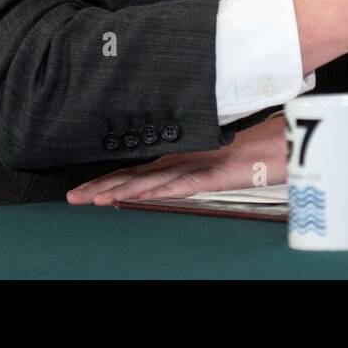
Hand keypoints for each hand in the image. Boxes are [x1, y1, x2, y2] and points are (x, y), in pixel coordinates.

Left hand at [66, 114, 286, 205]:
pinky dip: (158, 190)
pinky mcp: (209, 175)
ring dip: (121, 190)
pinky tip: (139, 196)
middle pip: (133, 176)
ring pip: (151, 180)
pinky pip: (180, 184)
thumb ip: (185, 169)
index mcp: (175, 159)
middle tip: (72, 198)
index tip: (81, 190)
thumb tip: (161, 180)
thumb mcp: (208, 163)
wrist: (275, 146)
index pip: (133, 171)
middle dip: (101, 187)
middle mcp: (178, 161)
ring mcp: (193, 167)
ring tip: (96, 200)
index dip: (105, 180)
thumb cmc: (244, 156)